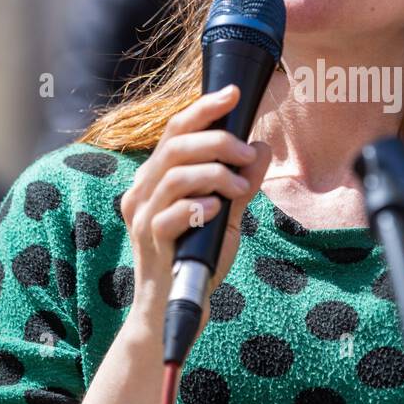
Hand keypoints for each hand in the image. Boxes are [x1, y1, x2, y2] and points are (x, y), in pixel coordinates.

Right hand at [120, 85, 271, 339]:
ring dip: (216, 174)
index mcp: (157, 177)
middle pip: (175, 144)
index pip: (176, 129)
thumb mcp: (227, 214)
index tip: (234, 93)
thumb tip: (261, 147)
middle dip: (218, 141)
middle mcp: (143, 191)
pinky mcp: (149, 241)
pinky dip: (200, 205)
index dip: (204, 108)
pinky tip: (218, 211)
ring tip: (241, 189)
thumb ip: (241, 182)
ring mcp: (142, 215)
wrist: (174, 310)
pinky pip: (172, 213)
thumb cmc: (198, 258)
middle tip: (247, 153)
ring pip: (175, 174)